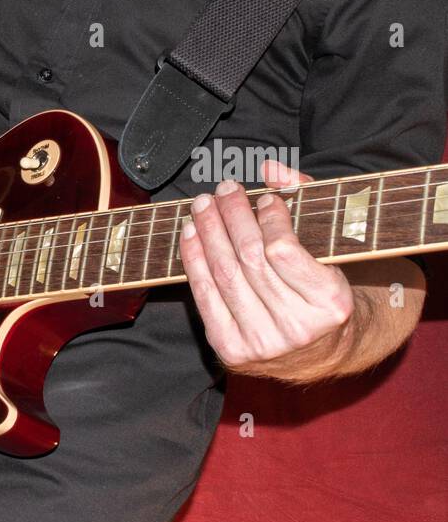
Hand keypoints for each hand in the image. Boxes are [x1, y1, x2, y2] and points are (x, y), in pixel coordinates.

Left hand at [179, 159, 356, 380]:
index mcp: (330, 303)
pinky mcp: (232, 349)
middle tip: (223, 189)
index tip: (262, 197)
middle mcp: (296, 327)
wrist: (319, 353)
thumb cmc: (323, 291)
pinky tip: (190, 233)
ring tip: (202, 205)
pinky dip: (193, 260)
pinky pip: (204, 296)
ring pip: (224, 275)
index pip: (283, 250)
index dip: (267, 218)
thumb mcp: (330, 249)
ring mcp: (261, 342)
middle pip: (248, 259)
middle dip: (231, 216)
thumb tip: (270, 168)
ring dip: (208, 232)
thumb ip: (306, 202)